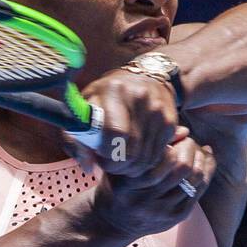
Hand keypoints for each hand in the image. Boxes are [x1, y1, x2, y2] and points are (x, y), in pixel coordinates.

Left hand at [63, 69, 180, 175]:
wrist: (145, 78)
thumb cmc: (106, 97)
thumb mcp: (85, 109)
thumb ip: (76, 138)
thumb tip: (88, 166)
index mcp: (114, 90)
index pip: (115, 134)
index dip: (107, 155)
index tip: (101, 158)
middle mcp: (139, 97)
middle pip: (132, 152)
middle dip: (119, 166)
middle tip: (112, 163)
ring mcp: (157, 110)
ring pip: (146, 158)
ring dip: (133, 167)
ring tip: (123, 159)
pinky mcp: (169, 121)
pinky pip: (158, 155)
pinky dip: (146, 162)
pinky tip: (137, 154)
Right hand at [88, 126, 215, 241]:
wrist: (113, 223)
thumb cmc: (118, 185)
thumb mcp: (122, 164)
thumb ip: (147, 145)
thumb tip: (184, 131)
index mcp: (130, 183)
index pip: (163, 157)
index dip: (174, 141)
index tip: (173, 136)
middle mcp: (147, 199)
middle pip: (182, 166)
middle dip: (189, 148)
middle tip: (186, 142)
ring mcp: (163, 211)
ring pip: (195, 178)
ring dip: (200, 159)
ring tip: (195, 150)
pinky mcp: (177, 217)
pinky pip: (200, 190)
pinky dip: (206, 171)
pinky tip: (205, 160)